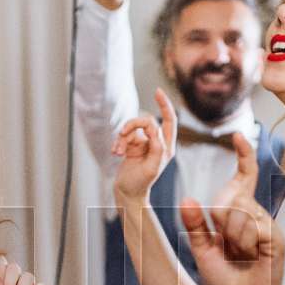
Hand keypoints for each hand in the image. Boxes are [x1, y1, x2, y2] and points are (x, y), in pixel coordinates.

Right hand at [111, 86, 176, 201]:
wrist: (127, 193)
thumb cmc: (141, 183)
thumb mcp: (151, 167)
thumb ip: (156, 147)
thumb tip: (155, 128)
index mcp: (166, 147)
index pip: (169, 120)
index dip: (164, 105)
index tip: (157, 91)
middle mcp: (156, 142)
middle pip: (145, 120)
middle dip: (132, 125)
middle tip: (123, 133)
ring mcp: (143, 142)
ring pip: (131, 127)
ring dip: (122, 138)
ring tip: (117, 152)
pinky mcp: (131, 144)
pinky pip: (123, 135)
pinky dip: (117, 142)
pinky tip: (115, 153)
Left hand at [180, 132, 284, 284]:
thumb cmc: (226, 281)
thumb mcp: (203, 251)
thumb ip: (195, 226)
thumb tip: (186, 197)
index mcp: (240, 214)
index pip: (244, 178)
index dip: (243, 156)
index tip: (238, 135)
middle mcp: (256, 215)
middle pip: (230, 194)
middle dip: (218, 218)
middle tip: (226, 244)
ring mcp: (268, 225)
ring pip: (238, 211)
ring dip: (230, 235)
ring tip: (239, 254)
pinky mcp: (276, 238)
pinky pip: (252, 226)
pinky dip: (243, 242)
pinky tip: (250, 255)